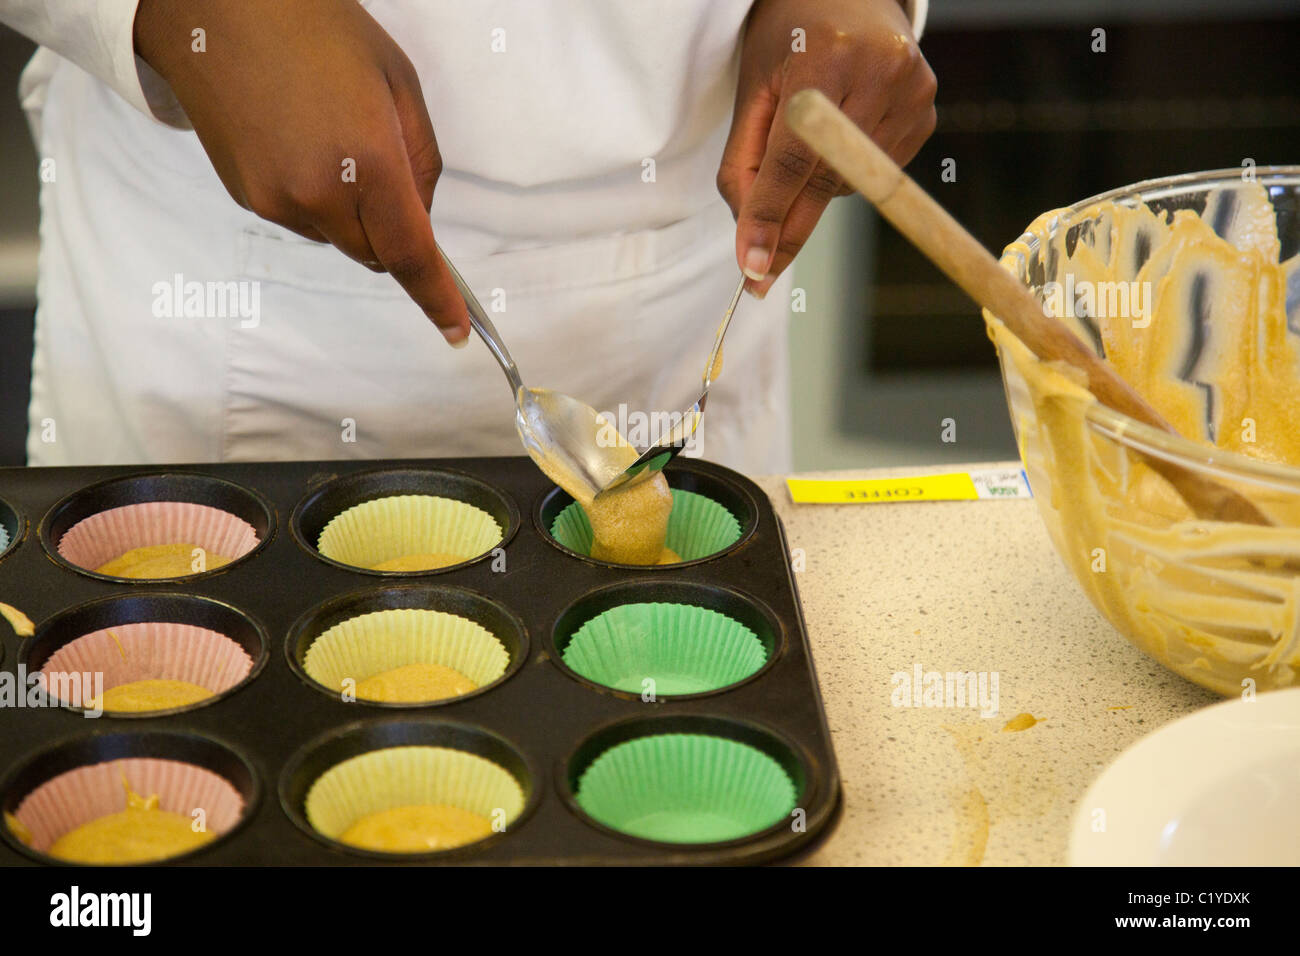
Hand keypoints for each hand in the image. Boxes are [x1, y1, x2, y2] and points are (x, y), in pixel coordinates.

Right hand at [134, 0, 468, 343]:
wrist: (217, 6)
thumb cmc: (316, 29)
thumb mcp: (398, 83)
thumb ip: (421, 163)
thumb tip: (421, 217)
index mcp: (368, 161)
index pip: (411, 255)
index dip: (437, 298)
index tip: (456, 330)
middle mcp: (319, 194)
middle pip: (377, 256)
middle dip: (393, 231)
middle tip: (383, 165)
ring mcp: (277, 201)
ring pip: (339, 241)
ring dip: (352, 213)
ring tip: (330, 139)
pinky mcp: (248, 199)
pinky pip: (303, 223)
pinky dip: (316, 201)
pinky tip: (300, 145)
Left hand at [717, 0, 936, 297]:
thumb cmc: (789, 38)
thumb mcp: (753, 88)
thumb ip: (743, 162)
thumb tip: (751, 238)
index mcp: (826, 57)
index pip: (794, 158)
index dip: (771, 216)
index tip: (753, 268)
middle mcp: (880, 71)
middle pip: (825, 180)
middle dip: (789, 229)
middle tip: (759, 274)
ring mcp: (913, 91)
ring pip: (851, 184)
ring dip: (817, 188)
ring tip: (807, 141)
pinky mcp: (927, 112)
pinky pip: (878, 175)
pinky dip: (849, 173)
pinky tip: (842, 134)